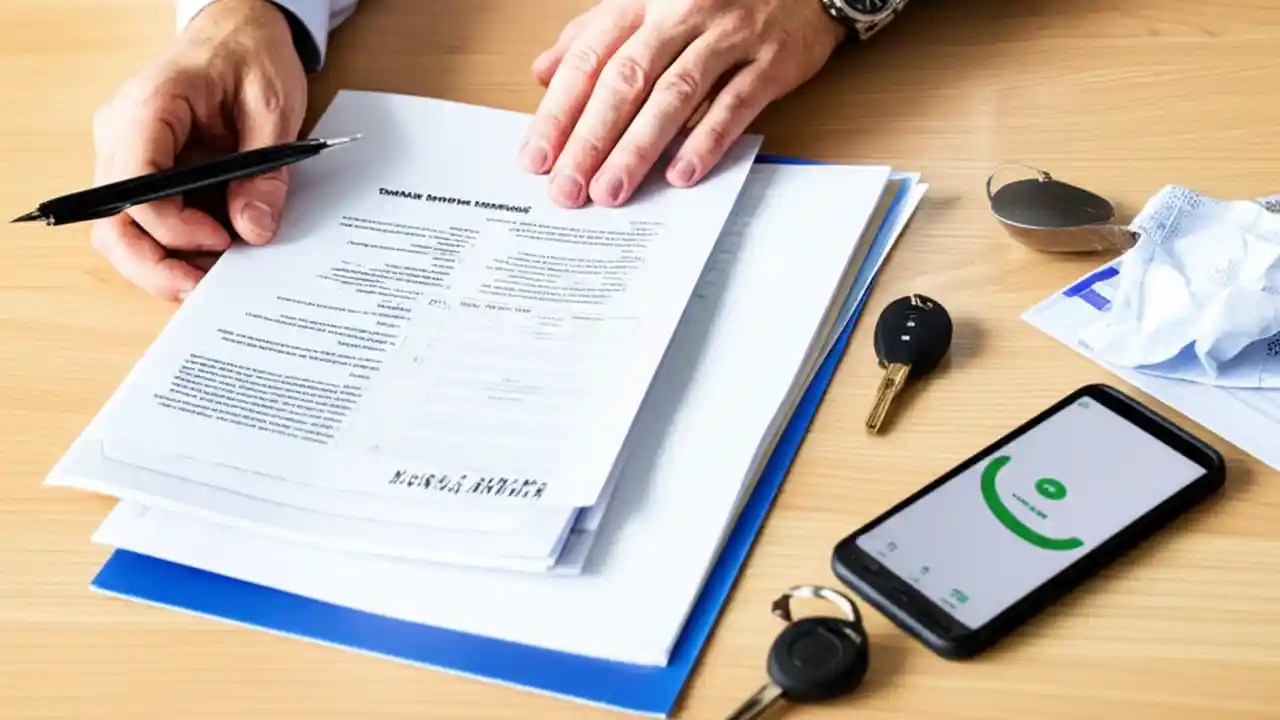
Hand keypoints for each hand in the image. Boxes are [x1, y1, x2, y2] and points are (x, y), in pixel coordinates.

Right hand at [90, 0, 306, 299]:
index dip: (172, 226)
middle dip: (155, 266)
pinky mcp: (147, 173)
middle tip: (207, 290)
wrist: (240, 34)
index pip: (132, 183)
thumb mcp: (273, 107)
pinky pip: (146, 223)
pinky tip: (215, 261)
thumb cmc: (251, 57)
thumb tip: (254, 229)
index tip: (222, 240)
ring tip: (218, 279)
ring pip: (123, 231)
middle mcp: (123, 136)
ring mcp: (129, 156)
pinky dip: (177, 249)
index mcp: (149, 108)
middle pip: (112, 221)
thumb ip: (264, 170)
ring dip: (166, 264)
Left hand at [522, 0, 844, 207]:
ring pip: (674, 94)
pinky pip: (734, 104)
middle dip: (592, 139)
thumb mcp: (649, 4)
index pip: (590, 56)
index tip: (538, 157)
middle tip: (569, 187)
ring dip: (639, 147)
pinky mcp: (770, 61)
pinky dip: (706, 140)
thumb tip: (544, 73)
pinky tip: (681, 174)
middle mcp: (680, 11)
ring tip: (613, 190)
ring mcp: (728, 35)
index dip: (560, 109)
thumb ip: (594, 34)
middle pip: (626, 79)